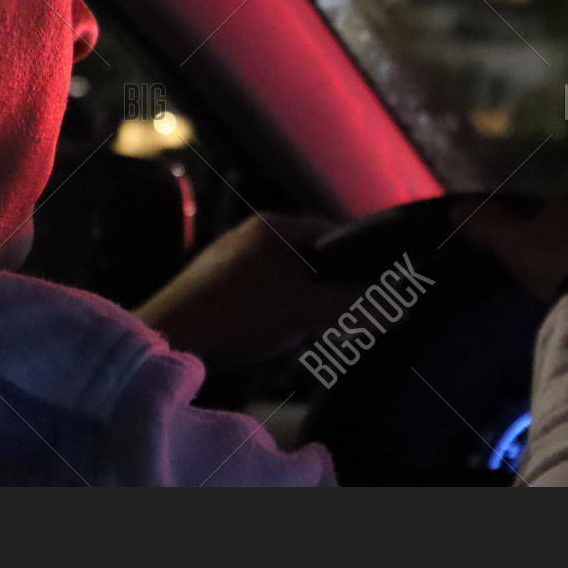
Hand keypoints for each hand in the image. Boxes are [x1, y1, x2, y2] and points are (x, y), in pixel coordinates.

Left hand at [134, 214, 358, 368]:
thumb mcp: (309, 309)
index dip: (363, 264)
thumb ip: (358, 303)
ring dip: (304, 310)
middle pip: (314, 259)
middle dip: (331, 293)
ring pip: (289, 281)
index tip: (375, 296)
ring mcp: (231, 259)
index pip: (339, 234)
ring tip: (303, 337)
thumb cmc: (241, 315)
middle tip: (339, 324)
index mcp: (276, 225)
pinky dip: (277, 317)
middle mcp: (253, 233)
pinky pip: (263, 296)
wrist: (167, 339)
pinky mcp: (215, 287)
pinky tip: (273, 342)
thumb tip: (400, 301)